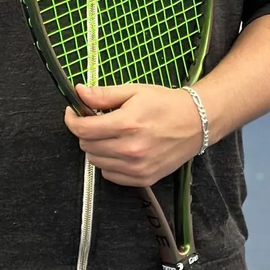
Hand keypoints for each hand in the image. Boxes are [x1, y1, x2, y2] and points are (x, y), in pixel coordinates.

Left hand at [64, 83, 203, 187]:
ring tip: (111, 134)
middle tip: (96, 121)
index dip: (72, 119)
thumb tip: (79, 92)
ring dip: (97, 147)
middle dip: (86, 131)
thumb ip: (104, 95)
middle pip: (87, 146)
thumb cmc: (165, 104)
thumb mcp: (134, 91)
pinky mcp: (144, 178)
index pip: (83, 129)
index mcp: (126, 124)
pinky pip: (110, 175)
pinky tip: (120, 149)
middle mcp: (130, 149)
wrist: (197, 122)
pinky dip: (109, 163)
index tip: (73, 113)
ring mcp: (137, 167)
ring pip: (96, 162)